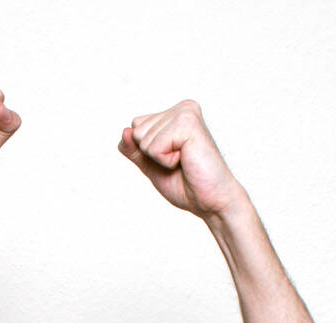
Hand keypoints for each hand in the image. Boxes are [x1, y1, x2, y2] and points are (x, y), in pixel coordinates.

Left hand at [118, 99, 240, 217]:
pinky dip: (165, 161)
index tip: (172, 159)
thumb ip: (134, 150)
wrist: (211, 202)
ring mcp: (185, 112)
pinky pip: (153, 146)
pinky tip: (186, 160)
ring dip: (160, 159)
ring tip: (184, 162)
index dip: (146, 151)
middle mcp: (182, 108)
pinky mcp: (188, 123)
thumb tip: (124, 131)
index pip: (136, 126)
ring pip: (143, 138)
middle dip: (151, 155)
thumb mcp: (151, 166)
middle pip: (137, 130)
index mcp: (175, 113)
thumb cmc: (187, 184)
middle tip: (179, 163)